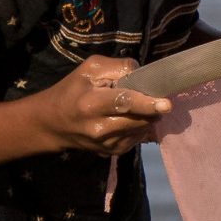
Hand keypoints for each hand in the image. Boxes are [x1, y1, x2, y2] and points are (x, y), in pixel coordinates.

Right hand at [40, 57, 169, 154]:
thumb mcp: (89, 69)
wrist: (54, 124)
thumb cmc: (72, 91)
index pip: (124, 103)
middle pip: (139, 119)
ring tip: (133, 106)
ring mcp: (108, 144)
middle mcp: (100, 128)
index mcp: (91, 104)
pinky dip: (139, 125)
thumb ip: (118, 67)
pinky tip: (127, 118)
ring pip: (142, 128)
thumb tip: (144, 74)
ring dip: (146, 116)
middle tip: (153, 97)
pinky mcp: (114, 152)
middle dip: (152, 108)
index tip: (167, 104)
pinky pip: (138, 137)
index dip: (147, 103)